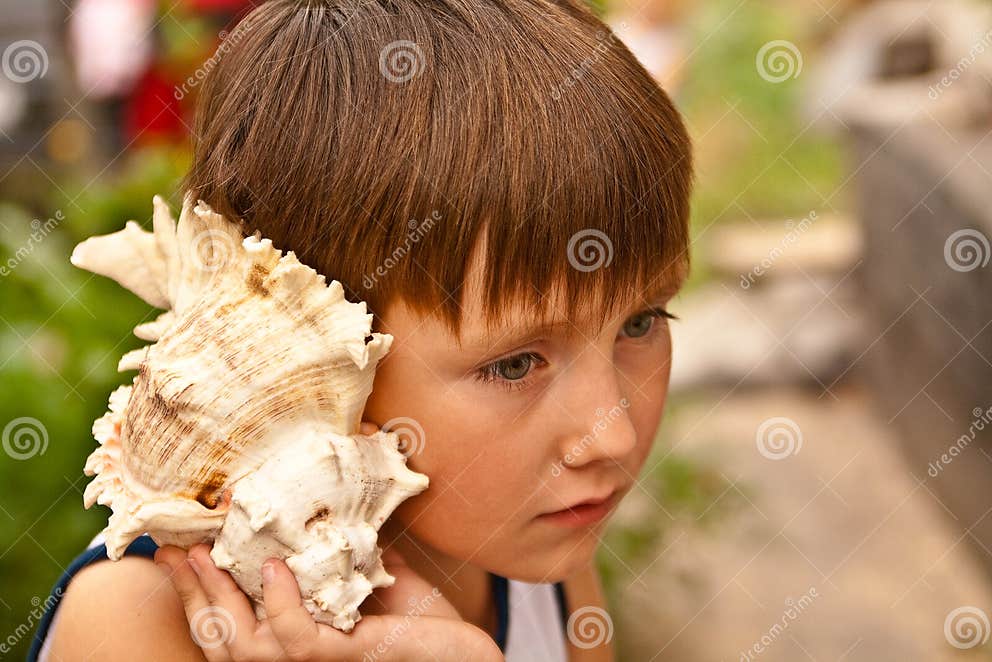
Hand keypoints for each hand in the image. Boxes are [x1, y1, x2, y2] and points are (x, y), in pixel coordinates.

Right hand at [154, 543, 502, 661]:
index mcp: (295, 639)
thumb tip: (311, 489)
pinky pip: (298, 640)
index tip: (172, 551)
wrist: (463, 648)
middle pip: (221, 641)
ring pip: (245, 645)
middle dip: (190, 595)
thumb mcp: (363, 574)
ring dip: (219, 598)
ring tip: (205, 553)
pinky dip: (281, 606)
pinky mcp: (344, 659)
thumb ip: (333, 549)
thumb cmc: (415, 616)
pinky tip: (275, 570)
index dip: (194, 594)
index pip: (229, 627)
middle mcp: (296, 658)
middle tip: (168, 551)